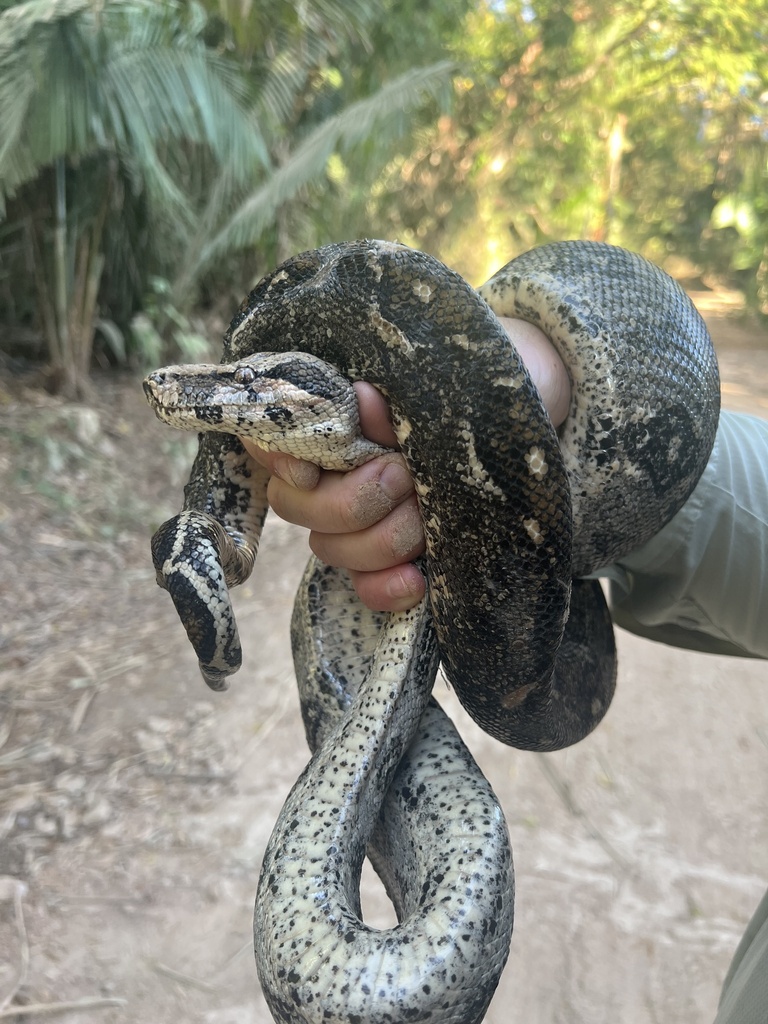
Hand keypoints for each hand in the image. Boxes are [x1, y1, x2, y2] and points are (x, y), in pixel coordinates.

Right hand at [243, 317, 570, 611]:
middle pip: (297, 507)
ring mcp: (360, 518)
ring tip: (429, 515)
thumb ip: (397, 399)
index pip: (267, 440)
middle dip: (354, 501)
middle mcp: (332, 468)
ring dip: (385, 539)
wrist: (537, 407)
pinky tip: (420, 578)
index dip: (275, 459)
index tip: (313, 466)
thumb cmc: (481, 380)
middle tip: (406, 476)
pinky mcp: (393, 558)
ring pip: (332, 550)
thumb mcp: (444, 380)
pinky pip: (366, 589)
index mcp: (330, 415)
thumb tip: (359, 402)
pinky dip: (389, 587)